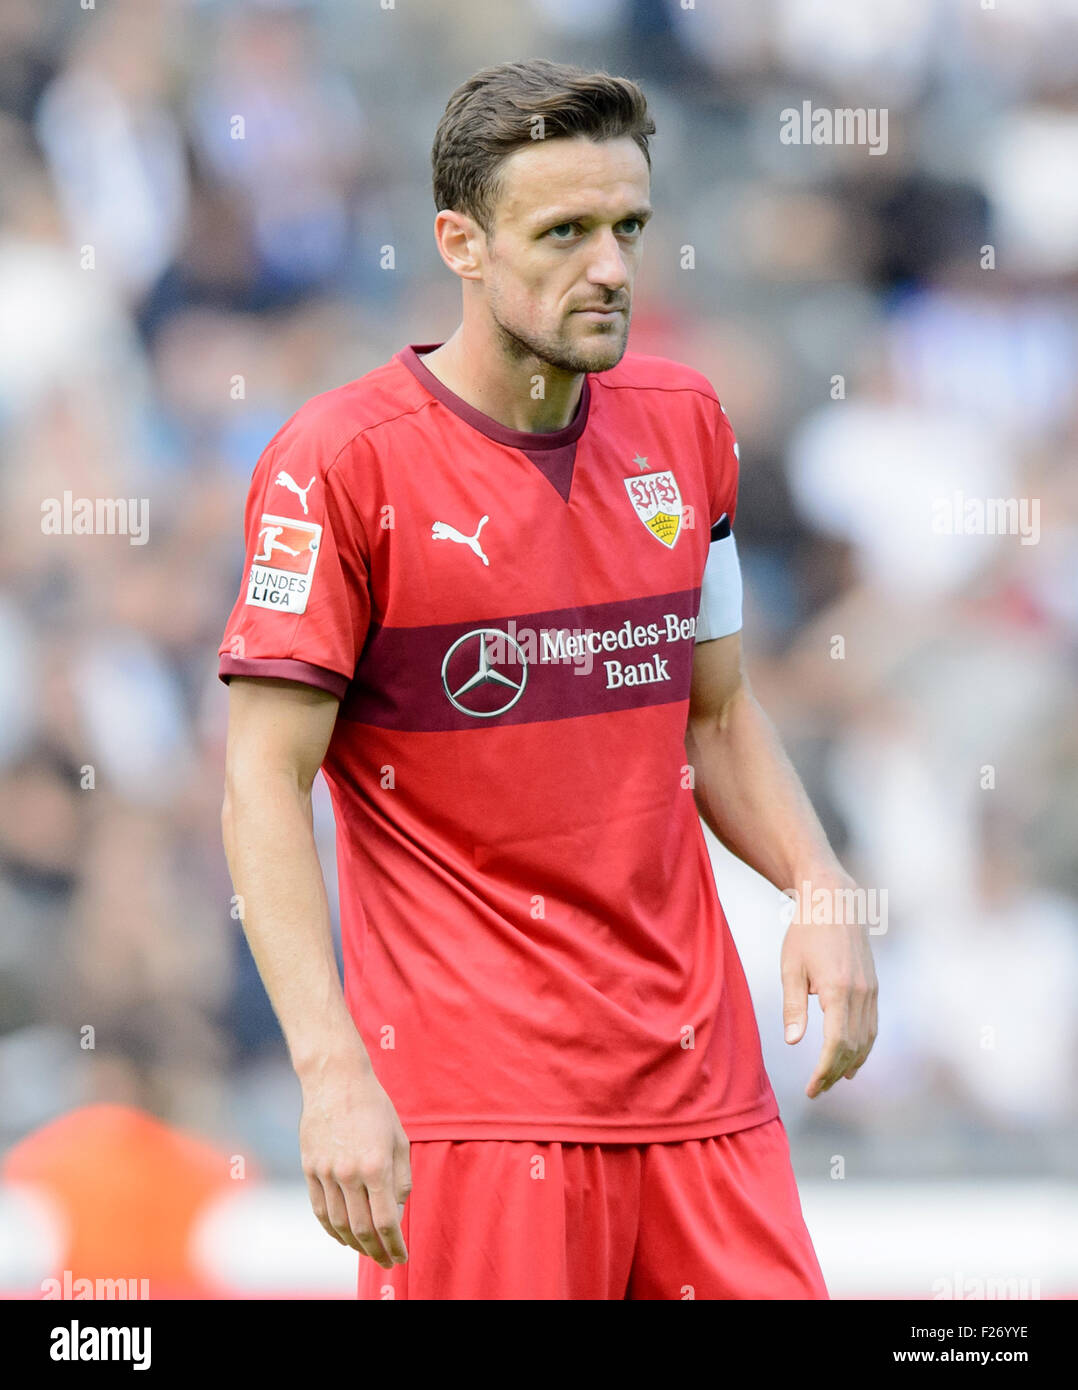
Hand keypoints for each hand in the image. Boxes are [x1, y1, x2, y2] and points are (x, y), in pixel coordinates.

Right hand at [298, 1046, 411, 1268]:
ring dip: (355, 1244)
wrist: (335, 1080)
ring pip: (339, 1224)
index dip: (394, 1245)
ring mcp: (325, 1172)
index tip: (401, 1257)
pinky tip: (343, 1237)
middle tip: (386, 1262)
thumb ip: (400, 1179)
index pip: (386, 1221)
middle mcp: (349, 1174)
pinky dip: (331, 1229)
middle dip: (376, 1252)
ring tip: (368, 1251)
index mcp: (376, 1166)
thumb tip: (395, 1213)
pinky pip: (320, 1210)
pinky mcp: (309, 1169)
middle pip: (362, 1229)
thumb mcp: (399, 1138)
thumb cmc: (374, 1107)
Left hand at [780, 877, 877, 1097]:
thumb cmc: (805, 932)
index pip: (836, 1044)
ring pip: (867, 1040)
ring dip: (851, 1064)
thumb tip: (792, 1042)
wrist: (834, 901)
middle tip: (817, 1091)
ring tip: (833, 1081)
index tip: (812, 1089)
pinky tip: (852, 1059)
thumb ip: (793, 1006)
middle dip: (835, 1073)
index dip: (824, 1071)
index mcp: (838, 990)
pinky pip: (872, 1026)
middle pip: (853, 1048)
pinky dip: (863, 1047)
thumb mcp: (791, 968)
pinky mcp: (873, 986)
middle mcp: (860, 993)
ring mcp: (871, 990)